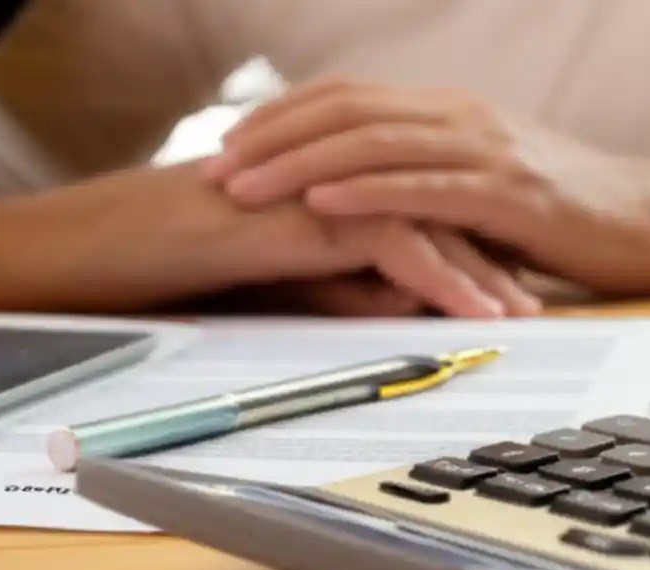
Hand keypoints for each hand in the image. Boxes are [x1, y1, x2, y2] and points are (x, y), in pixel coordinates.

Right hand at [24, 163, 538, 315]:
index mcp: (335, 183)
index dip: (473, 246)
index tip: (514, 284)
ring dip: (480, 271)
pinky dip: (440, 279)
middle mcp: (340, 176)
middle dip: (494, 257)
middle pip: (441, 210)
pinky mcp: (311, 211)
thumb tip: (404, 304)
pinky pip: (394, 245)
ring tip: (522, 314)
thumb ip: (347, 287)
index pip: (424, 208)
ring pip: (429, 223)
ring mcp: (327, 186)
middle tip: (538, 297)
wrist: (111, 247)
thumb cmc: (191, 261)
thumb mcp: (287, 283)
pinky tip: (475, 312)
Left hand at [204, 80, 649, 292]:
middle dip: (269, 136)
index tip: (226, 144)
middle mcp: (461, 117)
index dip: (281, 117)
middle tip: (209, 167)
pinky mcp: (509, 192)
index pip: (348, 99)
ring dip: (298, 162)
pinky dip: (364, 189)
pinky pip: (422, 185)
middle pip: (345, 110)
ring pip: (372, 141)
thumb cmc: (573, 216)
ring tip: (241, 187)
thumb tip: (375, 214)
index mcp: (452, 113)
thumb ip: (435, 190)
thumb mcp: (492, 192)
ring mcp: (485, 149)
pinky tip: (318, 200)